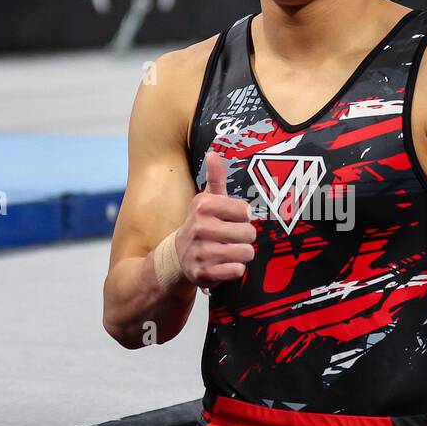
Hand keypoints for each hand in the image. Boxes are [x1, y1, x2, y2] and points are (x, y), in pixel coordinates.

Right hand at [177, 149, 255, 290]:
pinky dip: (234, 269)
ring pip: (245, 253)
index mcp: (203, 206)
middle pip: (249, 233)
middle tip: (231, 237)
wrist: (178, 257)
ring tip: (228, 250)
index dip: (242, 217)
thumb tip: (214, 153)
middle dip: (244, 237)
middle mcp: (200, 228)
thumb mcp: (206, 200)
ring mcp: (201, 252)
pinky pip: (237, 270)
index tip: (232, 219)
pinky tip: (223, 264)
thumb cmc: (201, 225)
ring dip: (241, 254)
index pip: (245, 210)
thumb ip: (215, 178)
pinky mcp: (204, 273)